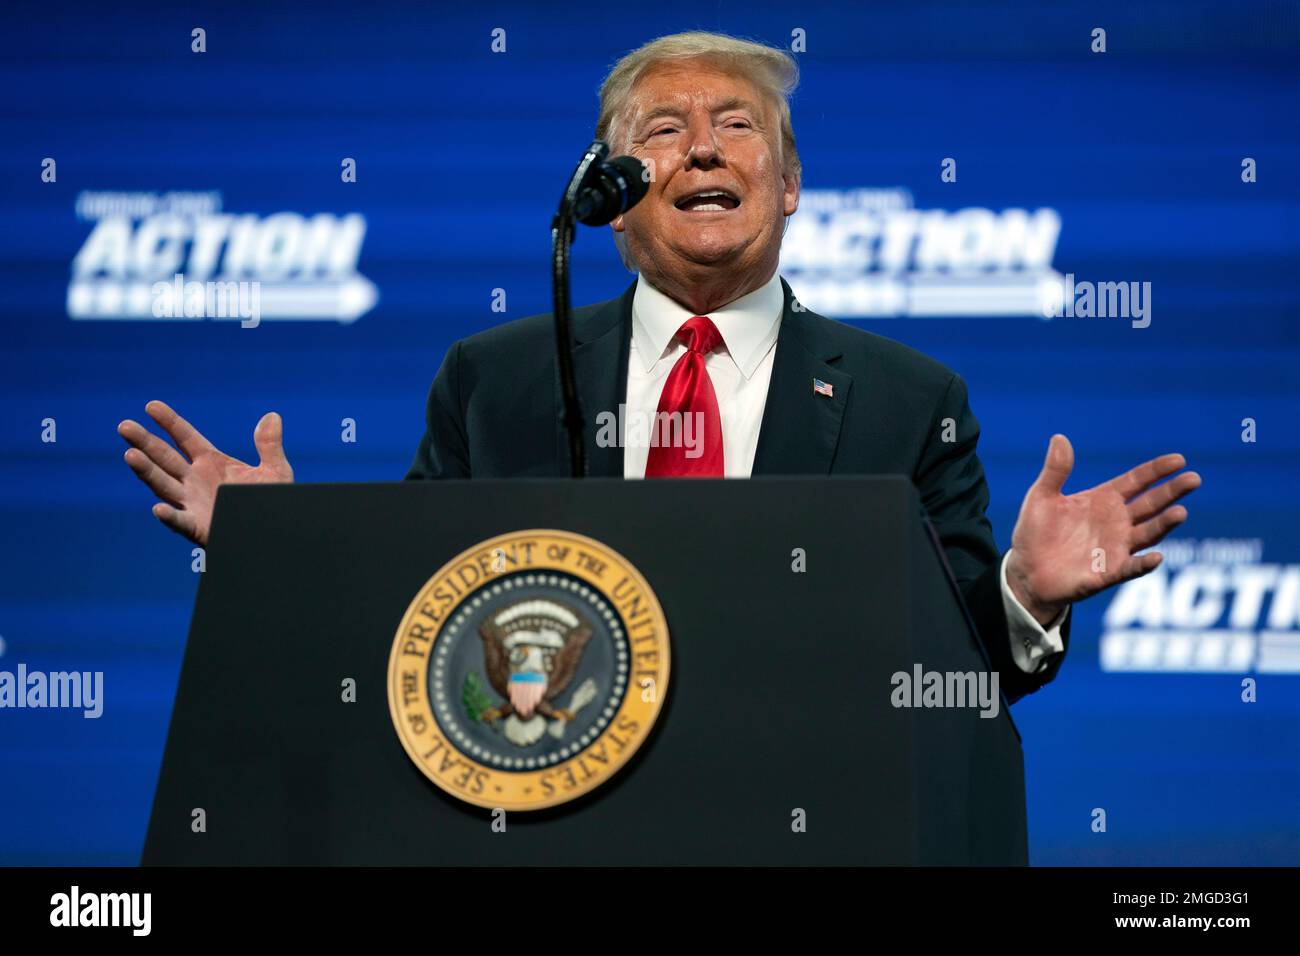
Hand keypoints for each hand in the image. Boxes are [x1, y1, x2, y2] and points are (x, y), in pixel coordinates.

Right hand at [117, 400, 293, 545]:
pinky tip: (158, 509)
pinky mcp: (198, 527)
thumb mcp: (275, 471)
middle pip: (164, 457)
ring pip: (163, 485)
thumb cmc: (271, 501)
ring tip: (130, 455)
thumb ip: (269, 445)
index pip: (184, 437)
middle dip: (144, 442)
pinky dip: (169, 516)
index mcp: (210, 462)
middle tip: (124, 426)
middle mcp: (195, 480)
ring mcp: (192, 502)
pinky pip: (180, 521)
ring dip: (146, 472)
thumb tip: (272, 415)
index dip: (168, 422)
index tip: (151, 406)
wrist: (275, 532)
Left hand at [1006, 434, 1199, 626]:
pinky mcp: (1108, 572)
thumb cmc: (1035, 532)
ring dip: (1164, 524)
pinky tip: (1155, 557)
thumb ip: (1055, 471)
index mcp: (1103, 500)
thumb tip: (1059, 437)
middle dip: (1172, 492)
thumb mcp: (1041, 497)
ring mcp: (1116, 547)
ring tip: (1180, 512)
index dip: (1157, 471)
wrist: (1026, 570)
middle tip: (1194, 479)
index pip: (1137, 481)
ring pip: (1148, 533)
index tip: (1179, 460)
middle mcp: (1116, 522)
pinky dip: (1143, 564)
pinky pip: (1131, 568)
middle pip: (1151, 504)